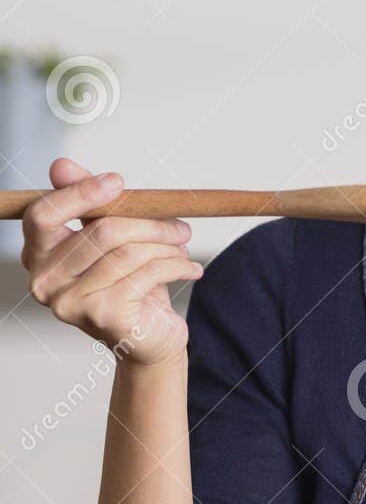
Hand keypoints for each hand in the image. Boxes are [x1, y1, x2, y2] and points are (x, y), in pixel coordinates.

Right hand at [21, 158, 202, 366]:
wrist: (148, 338)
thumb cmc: (128, 285)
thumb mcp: (108, 239)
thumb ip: (86, 202)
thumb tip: (60, 165)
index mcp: (38, 256)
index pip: (43, 215)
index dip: (80, 193)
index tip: (117, 182)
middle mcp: (45, 282)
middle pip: (100, 231)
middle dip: (149, 222)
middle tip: (179, 225)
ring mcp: (71, 303)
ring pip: (128, 252)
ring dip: (166, 244)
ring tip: (183, 246)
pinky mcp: (103, 316)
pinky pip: (147, 274)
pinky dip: (177, 265)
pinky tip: (190, 268)